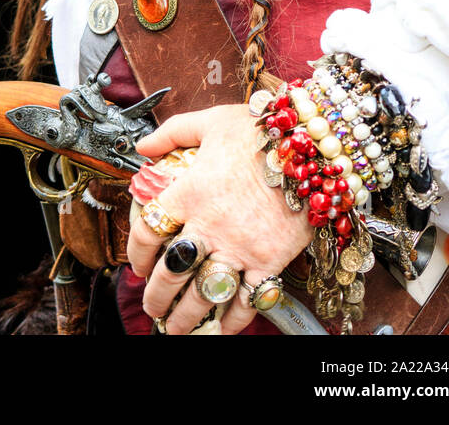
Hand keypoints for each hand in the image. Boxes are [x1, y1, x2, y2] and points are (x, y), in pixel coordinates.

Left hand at [127, 104, 312, 335]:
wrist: (311, 146)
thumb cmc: (260, 131)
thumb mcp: (211, 120)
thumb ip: (172, 132)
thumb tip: (143, 145)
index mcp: (189, 190)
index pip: (149, 229)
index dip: (136, 252)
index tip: (137, 264)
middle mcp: (209, 224)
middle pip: (170, 271)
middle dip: (156, 296)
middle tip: (152, 307)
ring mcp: (239, 247)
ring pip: (203, 294)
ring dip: (185, 317)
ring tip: (176, 327)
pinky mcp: (268, 262)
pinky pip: (246, 301)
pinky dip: (232, 320)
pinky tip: (221, 328)